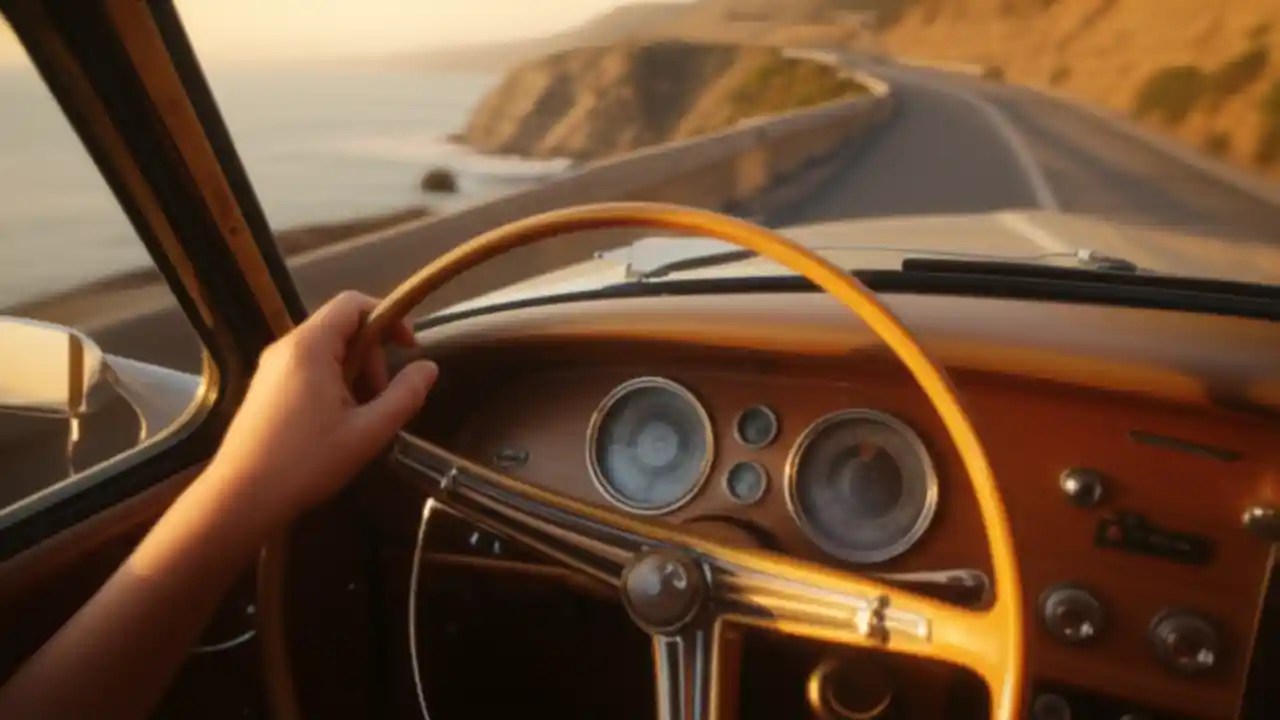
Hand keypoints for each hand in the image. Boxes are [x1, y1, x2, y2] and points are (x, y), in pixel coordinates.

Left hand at [209, 291, 437, 524]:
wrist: (240, 498)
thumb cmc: (306, 462)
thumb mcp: (368, 431)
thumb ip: (404, 395)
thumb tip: (429, 367)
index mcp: (310, 346)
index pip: (354, 303)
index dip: (389, 317)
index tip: (410, 348)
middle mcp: (286, 347)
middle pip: (341, 327)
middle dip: (373, 355)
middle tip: (383, 397)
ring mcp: (271, 368)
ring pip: (326, 351)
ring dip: (355, 373)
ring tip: (362, 416)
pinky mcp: (264, 389)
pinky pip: (308, 368)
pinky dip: (333, 383)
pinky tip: (337, 423)